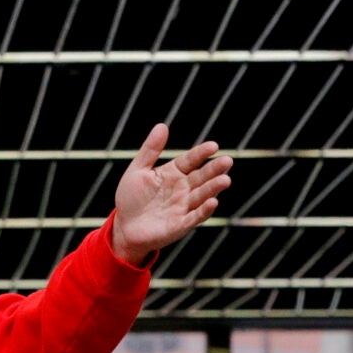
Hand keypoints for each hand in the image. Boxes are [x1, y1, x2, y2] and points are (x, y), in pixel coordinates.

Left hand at [110, 124, 232, 263]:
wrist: (124, 227)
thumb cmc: (131, 198)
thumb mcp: (138, 170)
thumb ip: (150, 149)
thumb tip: (162, 125)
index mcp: (173, 173)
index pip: (190, 160)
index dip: (201, 153)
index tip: (213, 146)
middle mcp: (182, 189)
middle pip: (201, 177)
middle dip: (214, 169)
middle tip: (227, 160)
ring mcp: (183, 206)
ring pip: (202, 195)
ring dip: (213, 188)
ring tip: (225, 180)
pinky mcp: (181, 224)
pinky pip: (195, 216)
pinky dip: (204, 210)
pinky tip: (213, 202)